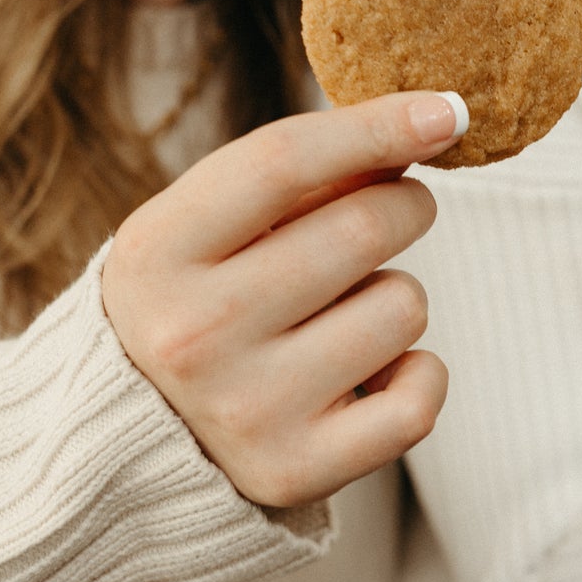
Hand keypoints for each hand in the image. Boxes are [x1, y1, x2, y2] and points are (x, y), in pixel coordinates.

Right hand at [103, 91, 469, 506]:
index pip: (282, 161)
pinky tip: (373, 376)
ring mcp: (243, 410)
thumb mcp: (209, 229)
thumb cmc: (199, 303)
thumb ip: (299, 175)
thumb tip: (430, 118)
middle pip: (363, 227)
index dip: (375, 126)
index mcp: (155, 253)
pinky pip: (422, 397)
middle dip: (403, 206)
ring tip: (342, 316)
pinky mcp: (295, 471)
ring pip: (403, 304)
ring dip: (397, 296)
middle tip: (390, 213)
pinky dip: (419, 375)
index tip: (446, 111)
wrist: (134, 446)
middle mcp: (191, 334)